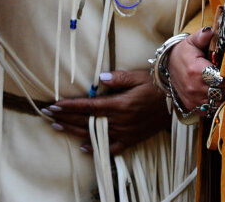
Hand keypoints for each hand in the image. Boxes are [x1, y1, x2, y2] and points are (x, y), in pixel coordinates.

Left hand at [46, 69, 169, 155]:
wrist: (177, 100)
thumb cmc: (156, 85)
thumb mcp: (138, 76)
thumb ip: (118, 78)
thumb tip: (100, 78)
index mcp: (119, 105)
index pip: (88, 107)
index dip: (69, 107)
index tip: (54, 105)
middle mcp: (120, 121)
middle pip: (87, 121)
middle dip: (65, 118)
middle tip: (48, 115)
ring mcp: (125, 132)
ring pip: (94, 134)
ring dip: (73, 131)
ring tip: (57, 127)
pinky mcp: (132, 139)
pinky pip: (112, 147)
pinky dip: (97, 148)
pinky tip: (83, 147)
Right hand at [167, 28, 224, 113]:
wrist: (167, 66)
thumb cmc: (183, 53)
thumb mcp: (192, 41)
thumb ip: (202, 36)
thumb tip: (211, 30)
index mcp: (196, 71)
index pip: (222, 79)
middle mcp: (194, 88)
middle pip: (222, 92)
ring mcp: (193, 99)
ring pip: (217, 103)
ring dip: (222, 96)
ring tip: (222, 86)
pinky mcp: (192, 106)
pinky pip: (209, 110)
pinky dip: (214, 104)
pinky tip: (214, 94)